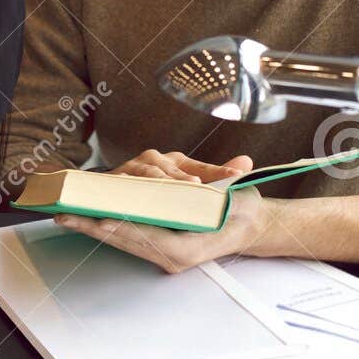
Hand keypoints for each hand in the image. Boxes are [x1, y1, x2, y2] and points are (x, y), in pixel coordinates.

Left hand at [56, 187, 271, 273]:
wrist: (249, 229)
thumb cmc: (242, 215)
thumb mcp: (239, 198)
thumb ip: (233, 182)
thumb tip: (240, 165)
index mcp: (188, 248)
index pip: (148, 236)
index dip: (123, 226)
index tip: (100, 218)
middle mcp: (172, 256)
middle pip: (126, 240)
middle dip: (94, 227)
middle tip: (67, 216)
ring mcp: (163, 256)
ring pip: (121, 242)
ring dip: (92, 229)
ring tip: (67, 217)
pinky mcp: (157, 250)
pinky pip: (125, 241)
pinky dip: (105, 230)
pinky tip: (85, 219)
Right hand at [110, 150, 252, 183]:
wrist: (111, 190)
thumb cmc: (153, 186)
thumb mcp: (187, 181)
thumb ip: (215, 176)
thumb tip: (247, 161)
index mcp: (176, 162)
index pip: (201, 168)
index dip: (218, 172)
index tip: (236, 176)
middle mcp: (155, 160)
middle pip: (173, 171)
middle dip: (185, 178)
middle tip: (199, 185)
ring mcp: (133, 168)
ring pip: (149, 175)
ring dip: (160, 182)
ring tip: (169, 192)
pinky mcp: (114, 180)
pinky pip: (123, 186)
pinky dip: (129, 190)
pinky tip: (138, 198)